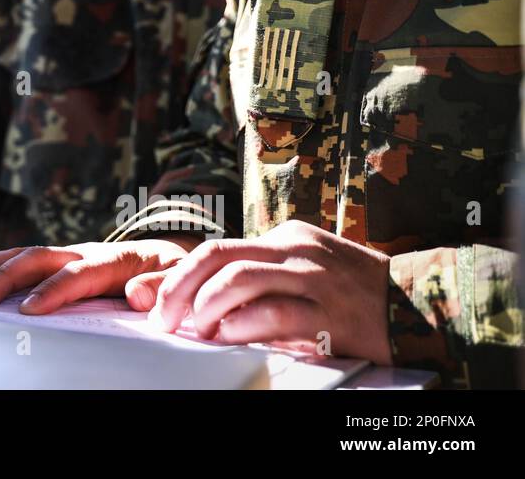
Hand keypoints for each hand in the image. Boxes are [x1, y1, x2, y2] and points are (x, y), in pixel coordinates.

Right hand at [0, 235, 201, 312]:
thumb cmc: (176, 276)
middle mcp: (85, 251)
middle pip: (39, 258)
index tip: (28, 310)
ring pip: (22, 255)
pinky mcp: (58, 263)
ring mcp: (68, 255)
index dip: (53, 290)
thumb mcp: (182, 279)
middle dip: (5, 276)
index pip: (79, 273)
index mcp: (116, 258)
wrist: (174, 259)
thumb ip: (163, 285)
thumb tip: (137, 294)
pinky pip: (21, 261)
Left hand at [152, 220, 391, 363]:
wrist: (422, 306)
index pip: (216, 250)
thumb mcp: (302, 272)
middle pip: (217, 257)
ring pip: (240, 279)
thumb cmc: (352, 295)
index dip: (176, 276)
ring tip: (193, 330)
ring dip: (205, 307)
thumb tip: (196, 300)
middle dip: (178, 288)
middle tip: (162, 319)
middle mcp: (295, 250)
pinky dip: (242, 325)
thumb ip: (255, 279)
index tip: (151, 300)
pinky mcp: (331, 312)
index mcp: (284, 237)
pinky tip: (226, 337)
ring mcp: (314, 279)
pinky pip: (275, 313)